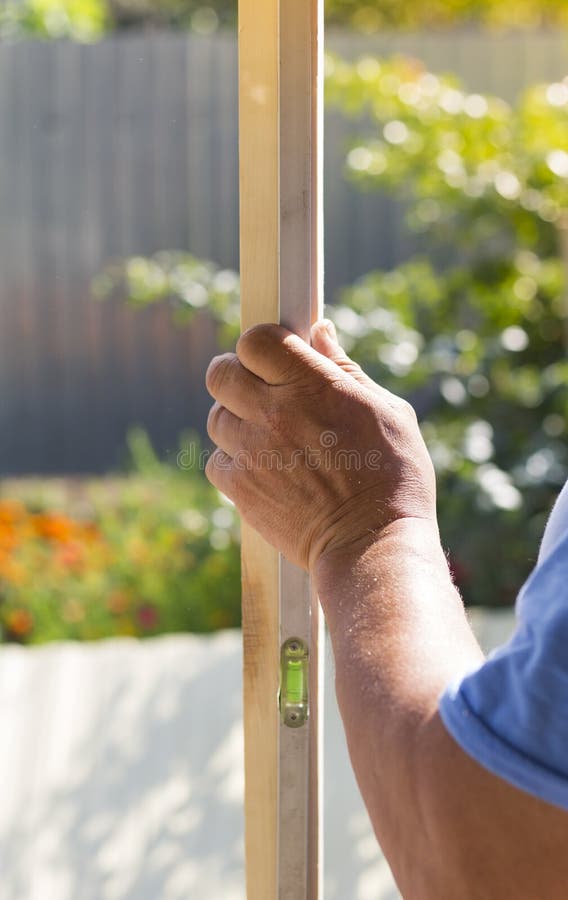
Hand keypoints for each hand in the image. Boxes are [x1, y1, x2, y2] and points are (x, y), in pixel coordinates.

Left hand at [205, 320, 436, 570]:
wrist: (373, 546)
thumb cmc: (395, 477)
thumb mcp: (388, 412)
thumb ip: (346, 368)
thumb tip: (320, 331)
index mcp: (313, 385)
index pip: (256, 339)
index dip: (262, 343)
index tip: (276, 357)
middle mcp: (275, 413)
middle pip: (220, 372)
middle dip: (237, 375)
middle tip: (260, 391)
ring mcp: (253, 452)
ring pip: (216, 417)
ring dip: (235, 420)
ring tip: (267, 436)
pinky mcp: (241, 490)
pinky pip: (216, 461)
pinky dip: (233, 462)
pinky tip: (261, 469)